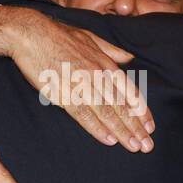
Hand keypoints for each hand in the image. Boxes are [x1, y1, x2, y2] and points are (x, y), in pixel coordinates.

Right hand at [0, 7, 154, 152]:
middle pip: (122, 106)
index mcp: (105, 64)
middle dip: (136, 128)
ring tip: (134, 147)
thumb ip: (111, 50)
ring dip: (122, 132)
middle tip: (148, 146)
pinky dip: (97, 128)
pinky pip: (84, 115)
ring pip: (107, 113)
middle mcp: (98, 76)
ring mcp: (82, 86)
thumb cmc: (59, 35)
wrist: (31, 34)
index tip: (150, 126)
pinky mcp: (64, 94)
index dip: (141, 111)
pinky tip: (109, 140)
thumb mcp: (90, 37)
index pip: (129, 92)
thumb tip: (129, 58)